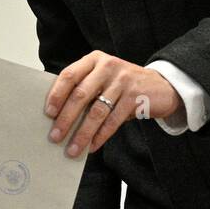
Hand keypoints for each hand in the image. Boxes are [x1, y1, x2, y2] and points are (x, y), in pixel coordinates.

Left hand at [45, 51, 181, 154]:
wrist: (161, 86)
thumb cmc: (123, 85)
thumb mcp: (103, 78)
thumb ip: (85, 88)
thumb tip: (58, 116)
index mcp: (95, 59)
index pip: (69, 75)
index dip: (57, 95)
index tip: (48, 113)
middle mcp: (108, 67)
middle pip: (81, 95)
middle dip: (66, 118)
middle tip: (55, 137)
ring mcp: (123, 81)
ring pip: (96, 111)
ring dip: (82, 133)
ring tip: (72, 149)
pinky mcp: (135, 97)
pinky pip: (113, 121)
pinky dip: (100, 136)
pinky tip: (92, 146)